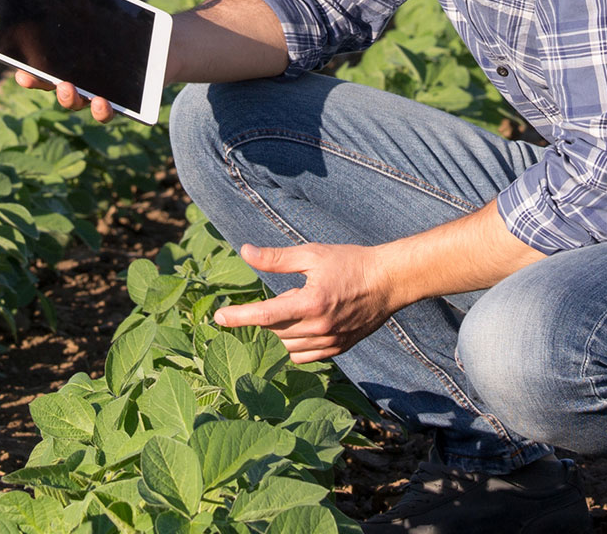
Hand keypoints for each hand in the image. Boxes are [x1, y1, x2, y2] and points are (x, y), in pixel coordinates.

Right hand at [13, 0, 114, 123]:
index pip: (39, 67)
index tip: (17, 69)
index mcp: (64, 58)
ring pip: (77, 103)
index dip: (26, 71)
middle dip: (41, 84)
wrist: (158, 41)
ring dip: (69, 99)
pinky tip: (104, 102)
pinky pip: (108, 112)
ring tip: (68, 90)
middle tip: (29, 78)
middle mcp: (76, 79)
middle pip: (52, 87)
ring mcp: (96, 92)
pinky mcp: (122, 100)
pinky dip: (103, 110)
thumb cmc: (115, 20)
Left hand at [213, 241, 397, 363]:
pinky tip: (306, 324)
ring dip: (282, 329)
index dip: (238, 317)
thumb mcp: (312, 254)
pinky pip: (303, 356)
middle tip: (289, 293)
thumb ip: (276, 258)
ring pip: (287, 345)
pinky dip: (296, 343)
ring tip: (302, 306)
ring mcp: (329, 343)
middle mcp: (318, 328)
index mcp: (310, 303)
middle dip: (269, 314)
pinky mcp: (338, 350)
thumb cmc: (350, 263)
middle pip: (273, 330)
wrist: (388, 282)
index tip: (218, 317)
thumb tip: (245, 251)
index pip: (264, 315)